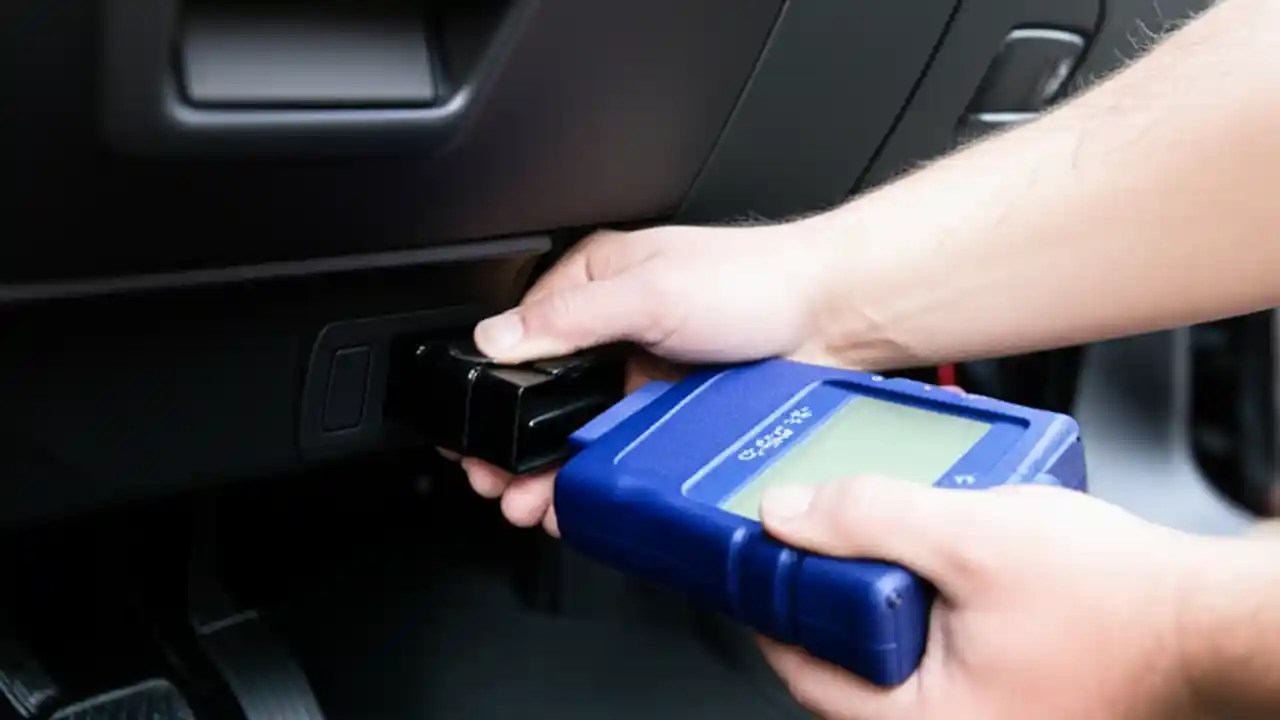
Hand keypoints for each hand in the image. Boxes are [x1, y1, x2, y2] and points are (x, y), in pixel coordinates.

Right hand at [458, 224, 840, 533]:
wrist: (831, 318)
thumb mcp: (650, 292)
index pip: (521, 340)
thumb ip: (570, 318)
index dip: (494, 392)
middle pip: (543, 395)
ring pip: (578, 429)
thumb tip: (496, 339)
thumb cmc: (754, 281)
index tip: (476, 434)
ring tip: (528, 503)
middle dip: (514, 445)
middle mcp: (612, 326)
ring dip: (549, 469)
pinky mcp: (668, 410)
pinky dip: (595, 476)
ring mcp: (640, 372)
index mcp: (594, 281)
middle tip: (496, 482)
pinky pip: (618, 449)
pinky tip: (578, 499)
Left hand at [755, 477, 1205, 719]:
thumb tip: (787, 515)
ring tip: (909, 535)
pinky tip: (951, 548)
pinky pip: (945, 642)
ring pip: (900, 645)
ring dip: (893, 582)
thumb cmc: (1119, 600)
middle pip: (850, 656)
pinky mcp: (1009, 688)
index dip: (773, 607)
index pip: (805, 672)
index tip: (756, 564)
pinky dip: (936, 592)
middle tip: (836, 534)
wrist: (1209, 615)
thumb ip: (869, 519)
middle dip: (841, 587)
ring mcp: (983, 712)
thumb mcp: (972, 536)